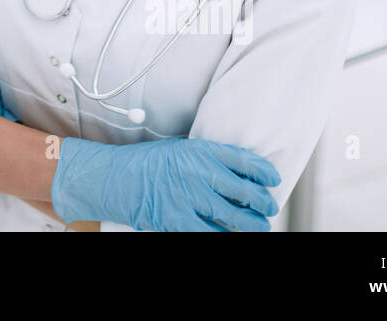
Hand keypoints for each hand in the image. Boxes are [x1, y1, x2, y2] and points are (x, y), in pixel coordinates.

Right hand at [51, 136, 280, 231]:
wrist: (114, 178)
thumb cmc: (145, 163)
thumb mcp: (178, 150)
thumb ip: (205, 159)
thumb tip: (236, 173)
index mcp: (198, 151)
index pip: (242, 160)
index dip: (263, 172)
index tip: (272, 179)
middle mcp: (197, 172)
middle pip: (244, 191)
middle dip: (262, 203)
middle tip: (269, 207)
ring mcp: (188, 198)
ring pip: (234, 218)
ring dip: (252, 225)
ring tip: (261, 227)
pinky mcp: (177, 220)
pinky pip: (211, 234)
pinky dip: (225, 236)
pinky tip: (232, 235)